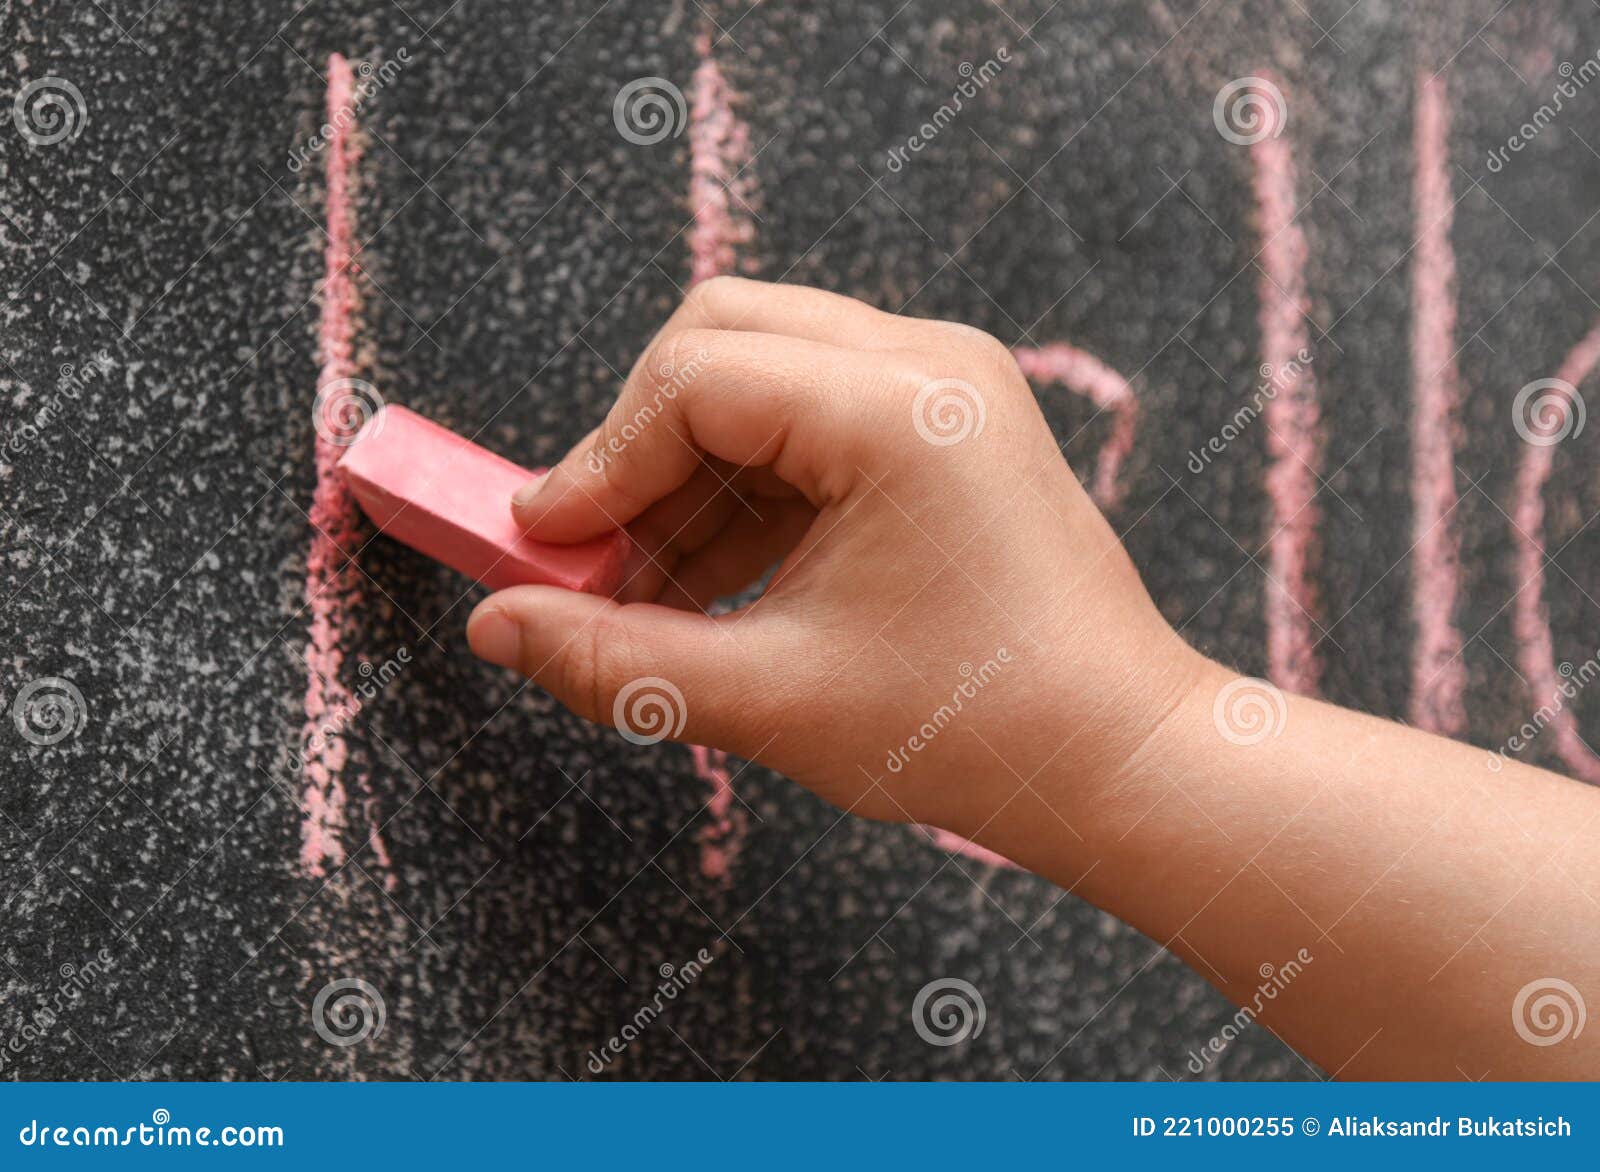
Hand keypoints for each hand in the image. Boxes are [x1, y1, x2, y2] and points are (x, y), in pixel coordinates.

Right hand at [466, 277, 1200, 838]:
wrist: (1117, 758)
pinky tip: (713, 584)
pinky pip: (811, 420)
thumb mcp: (772, 698)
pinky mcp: (948, 424)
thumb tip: (496, 625)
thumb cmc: (977, 731)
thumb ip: (617, 659)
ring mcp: (946, 385)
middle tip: (592, 556)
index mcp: (896, 408)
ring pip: (762, 378)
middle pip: (720, 341)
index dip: (597, 463)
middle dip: (638, 449)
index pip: (691, 380)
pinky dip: (748, 490)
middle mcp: (928, 364)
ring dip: (688, 476)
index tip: (539, 544)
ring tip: (647, 593)